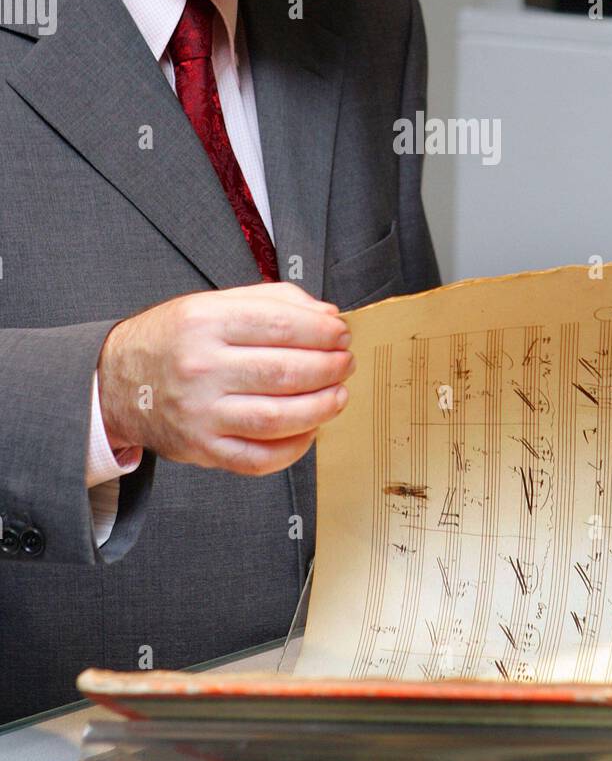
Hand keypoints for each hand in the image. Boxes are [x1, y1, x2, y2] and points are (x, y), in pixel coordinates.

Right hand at [97, 282, 353, 474]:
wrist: (118, 382)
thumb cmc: (173, 340)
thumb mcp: (212, 303)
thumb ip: (273, 302)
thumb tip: (326, 316)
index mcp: (204, 322)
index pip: (281, 324)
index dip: (322, 331)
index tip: (341, 333)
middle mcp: (200, 368)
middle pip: (285, 371)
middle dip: (329, 367)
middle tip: (345, 362)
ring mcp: (200, 413)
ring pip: (278, 417)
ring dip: (321, 406)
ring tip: (338, 394)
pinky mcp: (202, 449)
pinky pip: (260, 458)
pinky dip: (295, 447)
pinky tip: (309, 429)